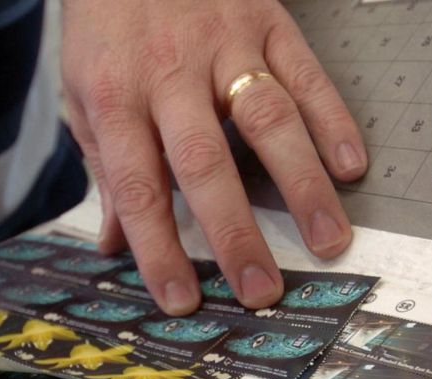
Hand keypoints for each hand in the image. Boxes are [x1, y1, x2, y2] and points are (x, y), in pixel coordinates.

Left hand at [62, 0, 366, 311]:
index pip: (138, 188)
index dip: (158, 248)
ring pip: (268, 119)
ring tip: (328, 240)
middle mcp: (171, 74)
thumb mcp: (82, 93)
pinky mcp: (266, 21)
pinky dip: (331, 119)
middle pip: (206, 163)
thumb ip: (103, 167)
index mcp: (116, 98)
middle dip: (236, 233)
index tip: (179, 299)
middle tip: (262, 289)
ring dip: (301, 185)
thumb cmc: (105, 29)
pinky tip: (349, 165)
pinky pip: (306, 73)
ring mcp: (224, 45)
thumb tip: (112, 243)